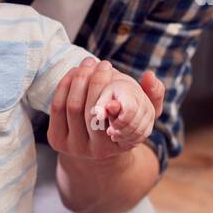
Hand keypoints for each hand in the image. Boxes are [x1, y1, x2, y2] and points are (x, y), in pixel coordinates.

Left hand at [47, 58, 164, 161]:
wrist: (98, 143)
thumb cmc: (126, 119)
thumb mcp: (146, 110)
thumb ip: (154, 94)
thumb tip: (149, 76)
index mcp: (123, 143)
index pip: (119, 120)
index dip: (111, 94)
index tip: (109, 68)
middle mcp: (99, 151)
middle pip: (91, 111)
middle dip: (95, 79)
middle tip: (100, 62)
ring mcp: (76, 148)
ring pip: (73, 107)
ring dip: (79, 79)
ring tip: (88, 63)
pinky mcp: (57, 141)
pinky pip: (57, 108)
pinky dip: (65, 86)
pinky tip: (74, 73)